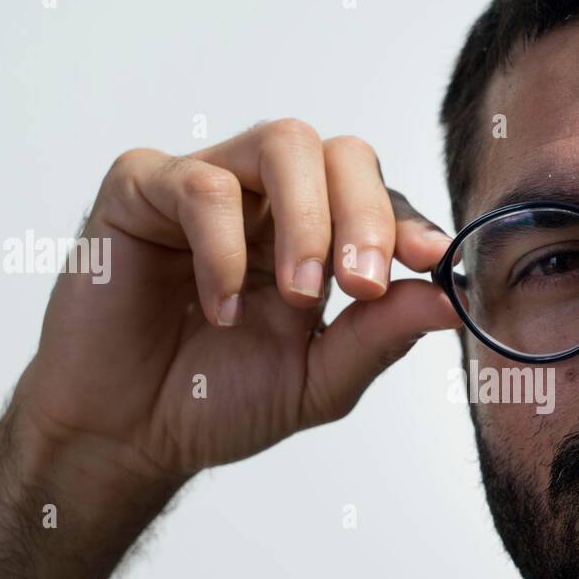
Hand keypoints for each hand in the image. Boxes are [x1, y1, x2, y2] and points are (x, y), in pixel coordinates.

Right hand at [14, 119, 460, 485]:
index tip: (429, 262)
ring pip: (282, 144)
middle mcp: (268, 201)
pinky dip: (223, 248)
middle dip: (365, 214)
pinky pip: (200, 184)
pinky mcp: (141, 188)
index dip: (409, 223)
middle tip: (359, 285)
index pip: (378, 200)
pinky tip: (221, 309)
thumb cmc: (216, 401)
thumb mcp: (316, 381)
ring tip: (299, 295)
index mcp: (317, 238)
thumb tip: (450, 304)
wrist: (127, 435)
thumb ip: (379, 339)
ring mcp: (207, 186)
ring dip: (306, 219)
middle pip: (341, 153)